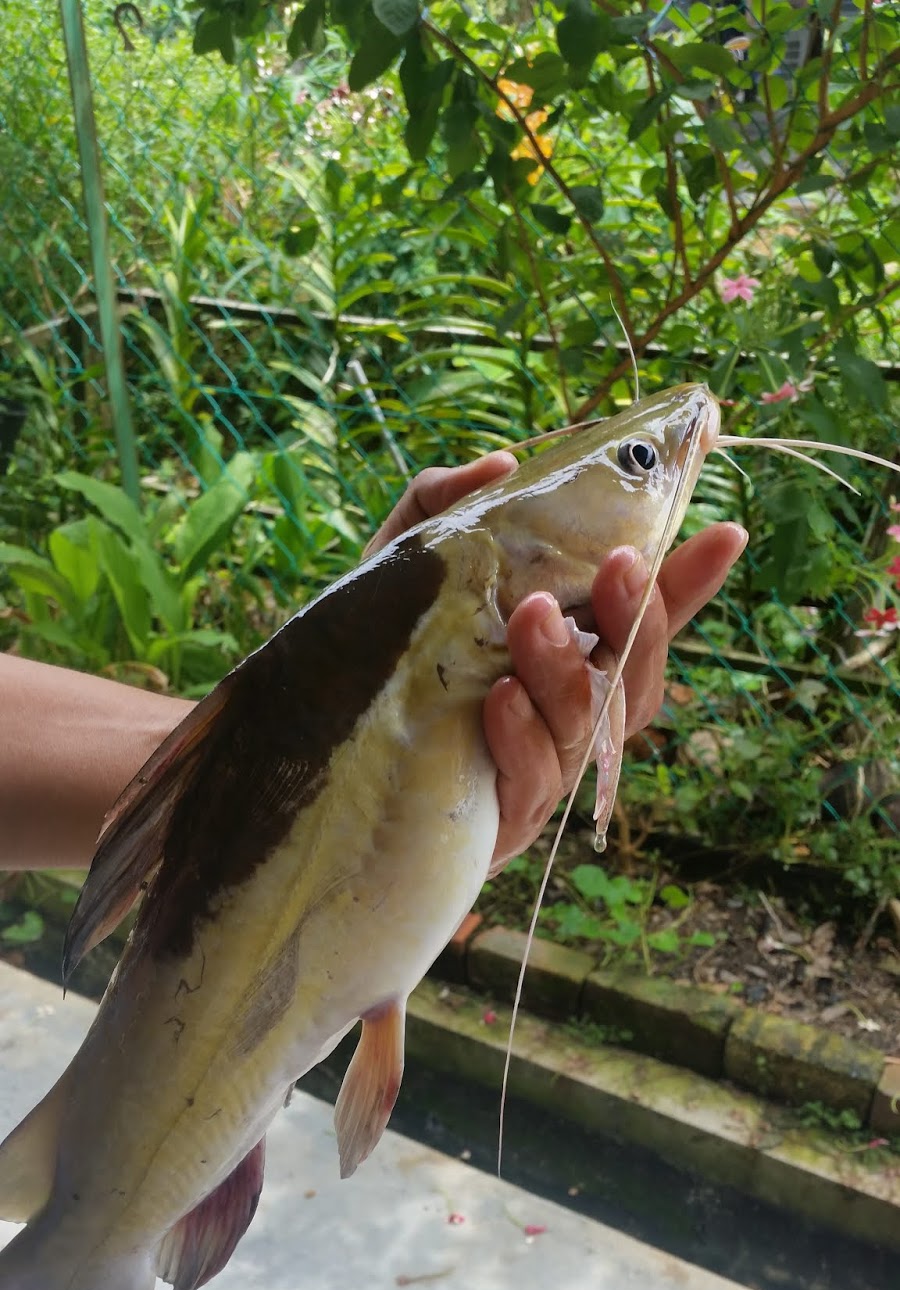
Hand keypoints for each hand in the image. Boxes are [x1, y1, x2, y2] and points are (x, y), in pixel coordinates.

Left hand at [367, 454, 746, 873]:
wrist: (300, 751)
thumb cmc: (367, 658)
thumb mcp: (395, 571)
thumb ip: (439, 507)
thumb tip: (497, 465)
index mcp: (558, 658)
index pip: (637, 623)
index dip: (687, 584)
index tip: (724, 532)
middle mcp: (559, 717)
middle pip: (636, 682)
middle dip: (640, 622)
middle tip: (621, 566)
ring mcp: (534, 775)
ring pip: (587, 733)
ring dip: (569, 672)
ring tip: (536, 618)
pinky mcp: (496, 824)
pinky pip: (528, 785)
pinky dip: (521, 740)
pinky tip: (501, 702)